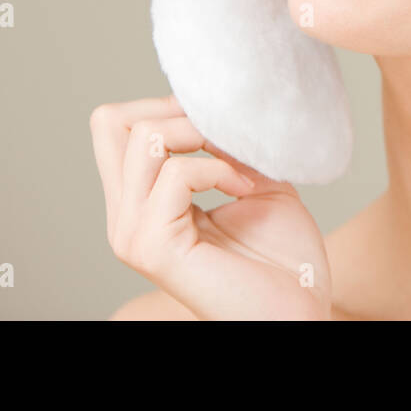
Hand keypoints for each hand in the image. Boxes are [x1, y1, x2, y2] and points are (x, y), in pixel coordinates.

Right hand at [90, 95, 330, 319]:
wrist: (301, 310)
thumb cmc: (283, 256)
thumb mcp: (251, 176)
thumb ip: (223, 142)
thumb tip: (208, 102)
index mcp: (139, 202)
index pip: (113, 124)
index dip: (165, 103)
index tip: (218, 123)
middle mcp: (124, 217)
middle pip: (110, 120)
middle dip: (176, 109)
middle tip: (225, 135)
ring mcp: (132, 234)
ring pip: (142, 138)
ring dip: (201, 135)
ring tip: (240, 165)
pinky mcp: (153, 248)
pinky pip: (175, 175)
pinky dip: (219, 170)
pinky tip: (246, 189)